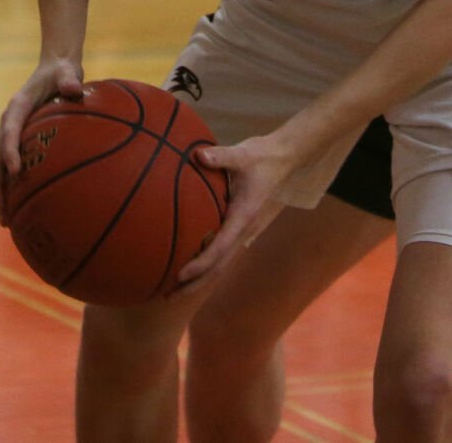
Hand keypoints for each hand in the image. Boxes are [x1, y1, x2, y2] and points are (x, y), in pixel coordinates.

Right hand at [0, 57, 83, 223]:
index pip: (9, 131)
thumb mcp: (68, 72)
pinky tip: (20, 206)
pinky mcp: (18, 141)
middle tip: (4, 211)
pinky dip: (10, 186)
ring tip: (6, 219)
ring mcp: (11, 133)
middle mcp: (9, 123)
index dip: (10, 151)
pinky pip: (10, 166)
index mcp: (18, 107)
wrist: (55, 68)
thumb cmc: (62, 72)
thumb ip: (70, 80)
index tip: (16, 173)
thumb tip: (74, 88)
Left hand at [167, 131, 297, 300]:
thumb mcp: (243, 153)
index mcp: (243, 216)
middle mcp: (244, 230)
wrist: (284, 160)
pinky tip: (188, 268)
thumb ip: (220, 156)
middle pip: (219, 267)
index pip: (220, 247)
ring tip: (172, 292)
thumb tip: (197, 155)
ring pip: (221, 264)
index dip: (200, 264)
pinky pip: (221, 253)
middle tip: (168, 297)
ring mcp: (243, 231)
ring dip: (199, 280)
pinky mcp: (240, 228)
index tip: (179, 275)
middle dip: (195, 285)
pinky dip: (205, 266)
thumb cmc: (262, 156)